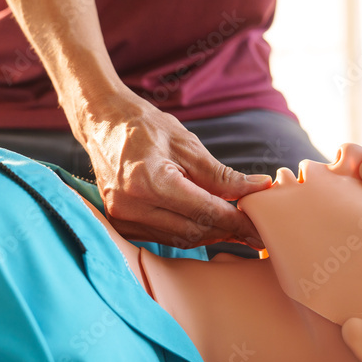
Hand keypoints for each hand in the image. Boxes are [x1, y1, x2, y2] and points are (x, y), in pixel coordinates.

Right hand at [78, 91, 271, 249]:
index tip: (259, 228)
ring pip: (179, 238)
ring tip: (233, 226)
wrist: (102, 123)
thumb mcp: (187, 144)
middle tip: (252, 229)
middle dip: (226, 231)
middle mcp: (132, 205)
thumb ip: (221, 175)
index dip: (236, 222)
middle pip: (193, 231)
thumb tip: (258, 189)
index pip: (204, 212)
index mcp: (150, 181)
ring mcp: (123, 217)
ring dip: (209, 234)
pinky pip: (163, 236)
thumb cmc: (144, 127)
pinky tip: (206, 224)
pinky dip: (187, 231)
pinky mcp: (121, 223)